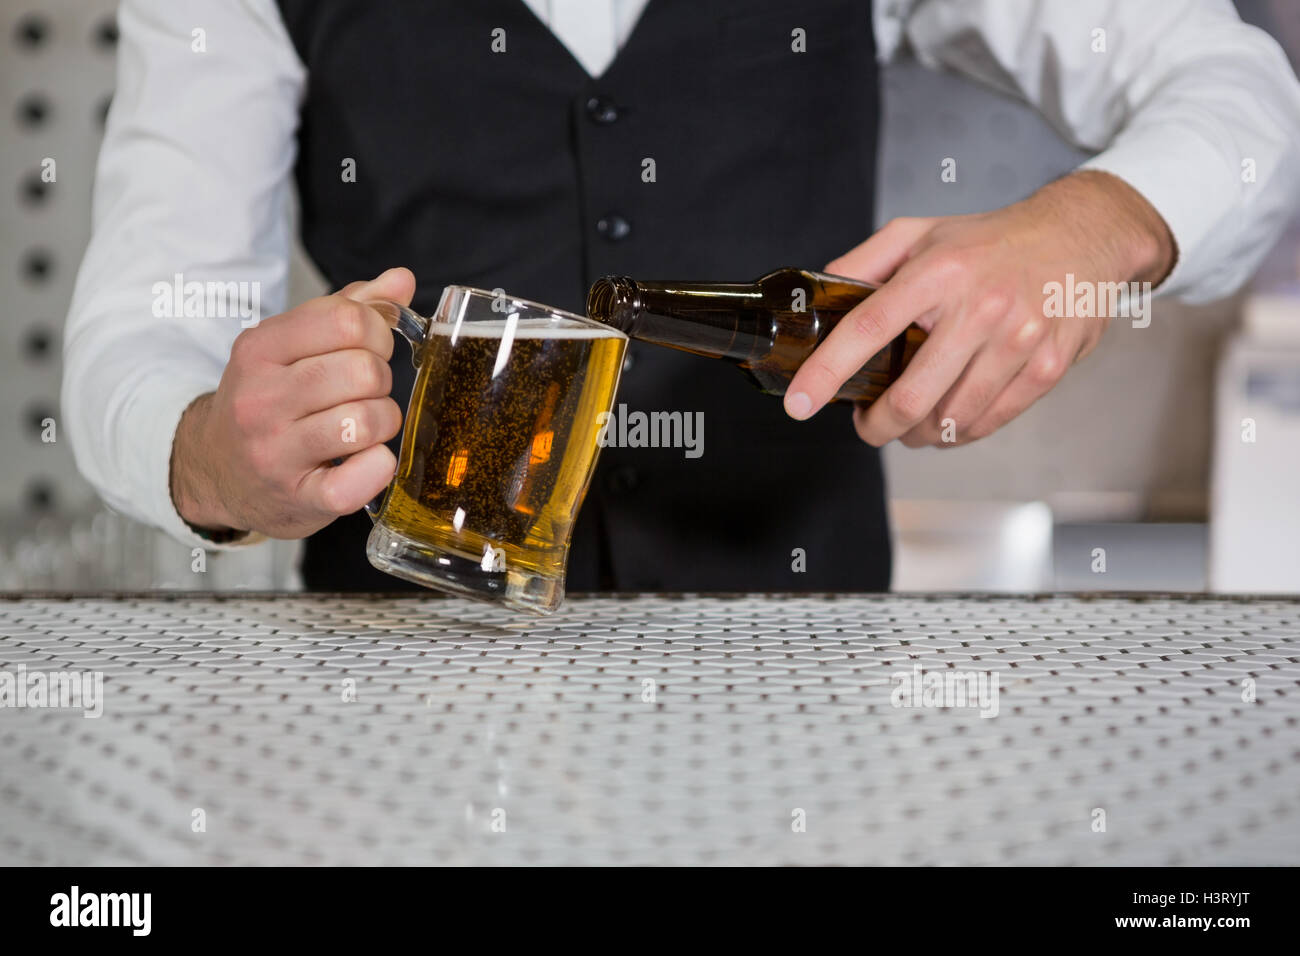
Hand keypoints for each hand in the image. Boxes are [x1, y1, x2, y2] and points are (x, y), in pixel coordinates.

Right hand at [169, 267, 415, 538]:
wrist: (216, 470)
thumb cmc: (267, 401)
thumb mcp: (291, 346)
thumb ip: (348, 309)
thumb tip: (401, 280)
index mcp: (260, 349)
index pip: (346, 319)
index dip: (378, 331)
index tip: (372, 349)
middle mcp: (261, 399)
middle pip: (363, 371)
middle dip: (382, 379)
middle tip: (367, 393)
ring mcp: (276, 452)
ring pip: (366, 422)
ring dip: (384, 422)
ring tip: (367, 426)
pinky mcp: (298, 497)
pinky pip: (359, 480)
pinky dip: (378, 468)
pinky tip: (367, 461)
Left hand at [784, 171, 1174, 446]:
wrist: (1083, 235)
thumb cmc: (991, 240)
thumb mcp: (921, 232)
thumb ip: (865, 262)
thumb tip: (818, 296)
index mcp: (939, 272)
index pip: (868, 329)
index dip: (827, 372)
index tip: (800, 402)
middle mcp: (981, 307)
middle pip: (911, 397)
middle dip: (877, 426)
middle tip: (868, 425)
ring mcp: (1019, 340)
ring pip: (951, 420)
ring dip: (919, 434)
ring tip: (910, 422)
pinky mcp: (1048, 366)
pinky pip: (990, 422)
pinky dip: (959, 432)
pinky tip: (949, 421)